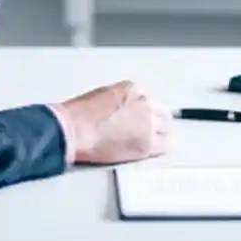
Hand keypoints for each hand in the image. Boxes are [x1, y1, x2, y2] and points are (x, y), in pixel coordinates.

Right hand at [54, 81, 171, 164]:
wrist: (74, 130)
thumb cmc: (78, 116)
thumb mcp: (102, 96)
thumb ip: (119, 102)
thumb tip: (123, 114)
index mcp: (132, 90)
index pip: (149, 100)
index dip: (147, 112)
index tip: (145, 118)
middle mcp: (143, 103)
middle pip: (162, 114)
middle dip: (158, 122)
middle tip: (156, 130)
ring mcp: (147, 124)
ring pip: (166, 129)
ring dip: (162, 134)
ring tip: (159, 141)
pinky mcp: (145, 143)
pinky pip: (165, 146)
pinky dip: (162, 147)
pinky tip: (160, 150)